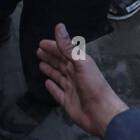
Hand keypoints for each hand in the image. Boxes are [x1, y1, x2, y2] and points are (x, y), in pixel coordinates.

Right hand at [37, 23, 127, 137]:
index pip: (64, 52)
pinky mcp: (68, 101)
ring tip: (40, 63)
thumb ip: (69, 46)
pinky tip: (47, 83)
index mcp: (80, 64)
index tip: (41, 43)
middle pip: (60, 63)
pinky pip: (57, 92)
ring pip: (58, 76)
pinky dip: (52, 87)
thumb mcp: (81, 63)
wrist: (101, 113)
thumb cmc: (93, 86)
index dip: (53, 46)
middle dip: (50, 56)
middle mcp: (76, 74)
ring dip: (50, 69)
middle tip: (38, 51)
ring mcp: (71, 88)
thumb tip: (59, 26)